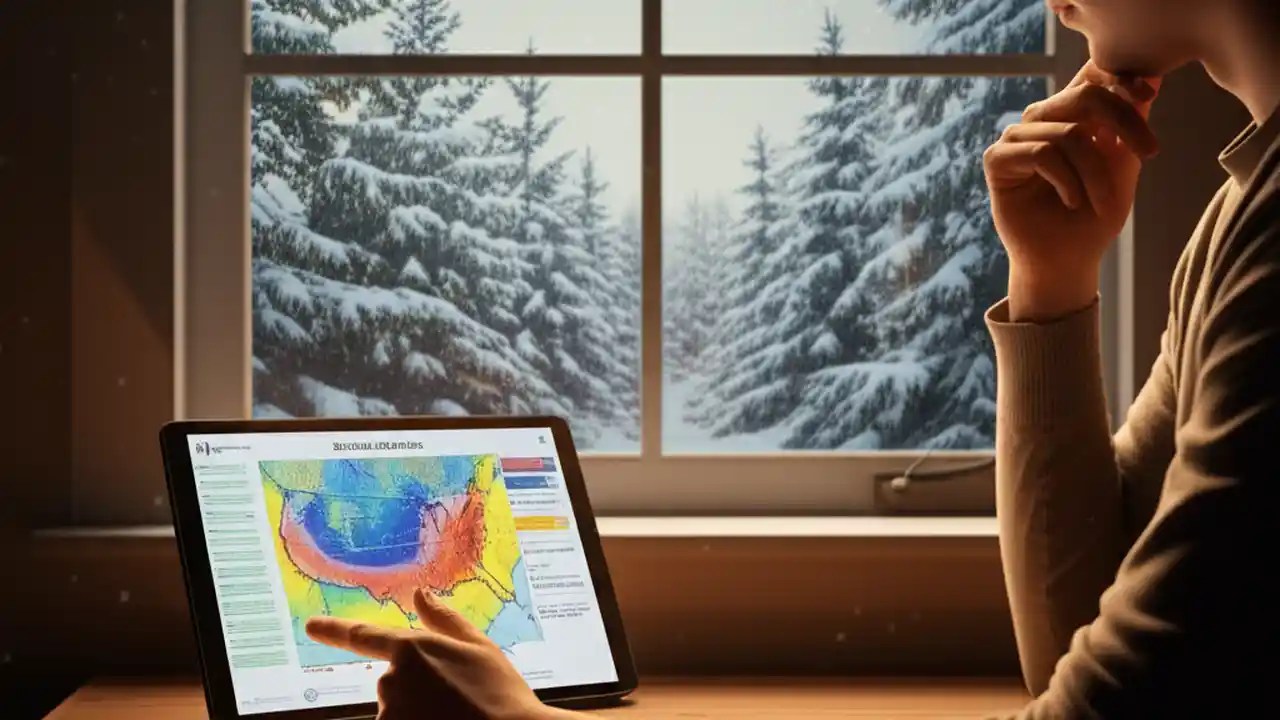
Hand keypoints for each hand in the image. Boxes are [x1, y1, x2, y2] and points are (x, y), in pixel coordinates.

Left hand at [305, 589, 575, 719]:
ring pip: (396, 708)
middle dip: (416, 687)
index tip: (310, 625)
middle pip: (392, 680)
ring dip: (418, 710)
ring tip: (455, 713)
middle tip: (456, 697)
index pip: (363, 635)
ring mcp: (390, 711)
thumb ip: (444, 620)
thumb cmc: (501, 694)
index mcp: (412, 648)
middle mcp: (393, 679)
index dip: (333, 630)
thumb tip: (421, 594)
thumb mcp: (480, 648)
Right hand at [983, 60, 1161, 320]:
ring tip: (1101, 202)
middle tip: (1147, 153)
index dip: (1120, 74)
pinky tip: (1072, 202)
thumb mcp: (1124, 165)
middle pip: (1085, 96)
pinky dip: (1067, 180)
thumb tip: (1152, 78)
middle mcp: (1041, 119)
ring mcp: (1016, 137)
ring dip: (1095, 172)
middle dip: (1124, 122)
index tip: (1148, 92)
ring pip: (1068, 133)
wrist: (1066, 260)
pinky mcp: (997, 160)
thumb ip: (1131, 123)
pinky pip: (1042, 153)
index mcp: (1070, 114)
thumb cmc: (1094, 216)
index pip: (1091, 74)